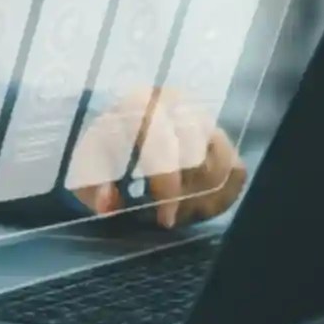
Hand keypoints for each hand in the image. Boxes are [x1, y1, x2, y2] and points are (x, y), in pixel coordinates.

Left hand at [69, 89, 247, 228]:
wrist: (120, 129)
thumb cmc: (103, 150)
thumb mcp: (87, 168)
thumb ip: (93, 187)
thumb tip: (109, 204)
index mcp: (140, 104)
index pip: (166, 146)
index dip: (168, 187)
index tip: (164, 220)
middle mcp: (178, 105)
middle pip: (200, 159)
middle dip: (186, 198)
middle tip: (169, 219)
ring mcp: (203, 118)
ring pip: (222, 165)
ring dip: (204, 198)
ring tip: (180, 211)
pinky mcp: (220, 135)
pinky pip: (236, 170)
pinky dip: (222, 195)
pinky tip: (197, 205)